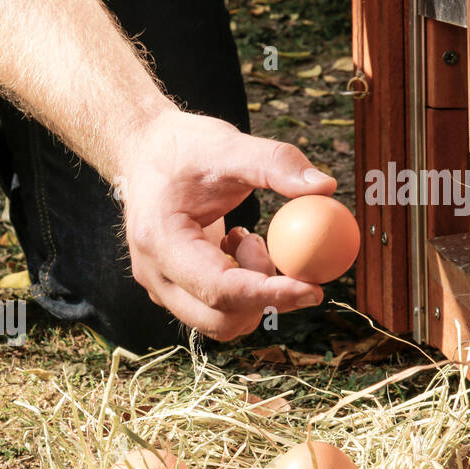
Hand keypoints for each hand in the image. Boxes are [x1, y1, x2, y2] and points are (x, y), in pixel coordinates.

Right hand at [116, 109, 338, 339]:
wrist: (145, 154)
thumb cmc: (182, 148)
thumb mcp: (228, 145)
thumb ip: (276, 163)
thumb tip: (324, 186)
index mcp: (159, 241)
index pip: (219, 289)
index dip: (269, 294)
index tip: (313, 288)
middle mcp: (154, 275)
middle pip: (219, 321)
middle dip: (263, 297)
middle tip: (278, 253)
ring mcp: (161, 287)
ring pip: (221, 323)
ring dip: (252, 293)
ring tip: (247, 240)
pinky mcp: (174, 291)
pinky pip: (217, 311)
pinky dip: (243, 291)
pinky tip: (235, 248)